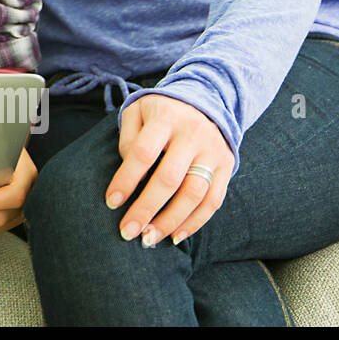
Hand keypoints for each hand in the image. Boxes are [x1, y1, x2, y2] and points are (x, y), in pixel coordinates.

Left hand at [106, 93, 233, 246]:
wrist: (204, 101)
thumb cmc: (159, 113)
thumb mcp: (137, 112)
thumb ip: (128, 138)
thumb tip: (128, 174)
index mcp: (165, 118)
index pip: (143, 153)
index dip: (126, 180)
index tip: (111, 202)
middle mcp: (193, 135)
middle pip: (169, 178)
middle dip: (146, 209)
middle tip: (128, 232)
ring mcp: (213, 152)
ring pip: (194, 194)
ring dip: (171, 221)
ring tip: (149, 239)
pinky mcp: (227, 166)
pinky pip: (214, 201)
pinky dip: (195, 222)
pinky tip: (175, 236)